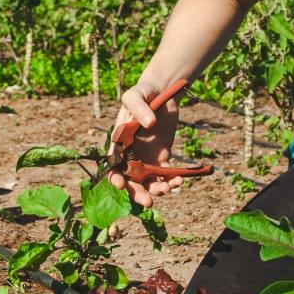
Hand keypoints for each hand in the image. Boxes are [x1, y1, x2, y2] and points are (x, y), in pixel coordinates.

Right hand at [109, 79, 183, 207]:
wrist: (163, 92)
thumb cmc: (143, 93)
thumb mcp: (136, 95)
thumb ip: (139, 108)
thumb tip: (148, 124)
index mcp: (119, 143)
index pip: (113, 165)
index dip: (115, 177)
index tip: (120, 184)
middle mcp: (131, 154)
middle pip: (131, 180)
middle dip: (137, 193)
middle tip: (147, 202)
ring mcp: (146, 157)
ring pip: (148, 181)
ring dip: (156, 190)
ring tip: (168, 189)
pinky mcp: (162, 156)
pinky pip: (165, 173)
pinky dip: (171, 180)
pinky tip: (179, 179)